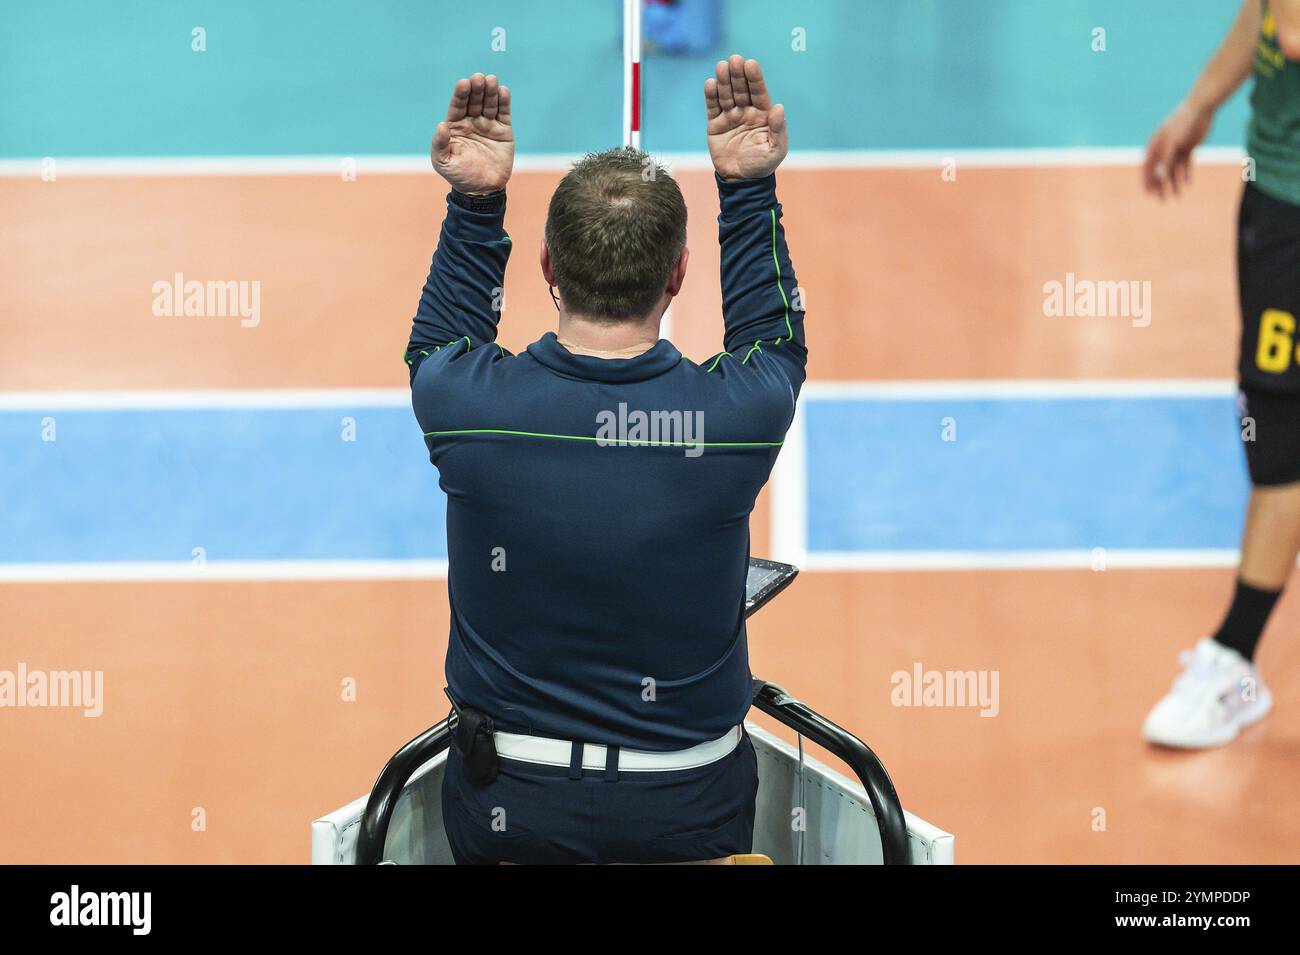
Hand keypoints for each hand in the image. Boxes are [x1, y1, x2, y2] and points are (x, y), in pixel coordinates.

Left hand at [431, 73, 512, 193]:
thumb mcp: (443, 162)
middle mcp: (472, 122)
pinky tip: (503, 91)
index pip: (457, 105)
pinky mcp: (503, 131)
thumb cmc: (459, 176)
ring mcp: (488, 125)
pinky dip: (504, 102)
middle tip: (479, 78)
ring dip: (491, 91)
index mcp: (455, 126)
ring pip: (489, 104)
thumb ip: (439, 144)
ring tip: (491, 80)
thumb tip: (441, 125)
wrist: (482, 190)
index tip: (464, 83)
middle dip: (476, 89)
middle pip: (474, 101)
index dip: (460, 94)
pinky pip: (504, 114)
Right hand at [704, 56, 787, 179]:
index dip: (754, 78)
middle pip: (741, 89)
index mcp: (762, 114)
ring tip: (721, 67)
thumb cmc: (762, 165)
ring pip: (726, 95)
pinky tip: (710, 84)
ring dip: (723, 80)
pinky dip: (711, 96)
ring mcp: (730, 116)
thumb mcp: (775, 149)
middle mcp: (746, 111)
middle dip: (737, 75)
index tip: (750, 64)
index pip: (758, 92)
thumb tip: (779, 107)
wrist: (741, 181)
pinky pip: (712, 107)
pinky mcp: (715, 124)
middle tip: (733, 60)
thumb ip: (778, 129)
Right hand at [1142, 98, 1212, 199]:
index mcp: (1154, 146)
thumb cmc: (1182, 123)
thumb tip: (1160, 177)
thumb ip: (1167, 160)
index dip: (1147, 181)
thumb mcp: (1173, 143)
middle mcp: (1163, 149)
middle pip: (1159, 171)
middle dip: (1160, 186)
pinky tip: (1187, 183)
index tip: (1149, 194)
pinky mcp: (1188, 148)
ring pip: (1173, 170)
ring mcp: (1175, 149)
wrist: (1200, 108)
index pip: (1148, 168)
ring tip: (1177, 196)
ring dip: (1173, 183)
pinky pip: (1185, 164)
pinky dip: (1185, 173)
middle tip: (1162, 200)